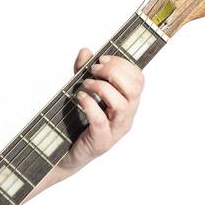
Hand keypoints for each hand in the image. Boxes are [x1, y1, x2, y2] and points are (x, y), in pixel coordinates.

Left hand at [54, 47, 145, 175]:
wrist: (66, 153)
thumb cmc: (78, 122)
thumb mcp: (83, 92)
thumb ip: (84, 72)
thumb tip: (85, 51)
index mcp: (128, 103)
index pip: (138, 79)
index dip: (122, 64)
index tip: (102, 59)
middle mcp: (126, 116)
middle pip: (134, 88)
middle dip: (113, 72)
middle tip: (93, 70)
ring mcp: (116, 130)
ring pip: (121, 103)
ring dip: (101, 88)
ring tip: (85, 85)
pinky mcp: (102, 140)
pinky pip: (101, 120)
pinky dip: (89, 105)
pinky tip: (79, 98)